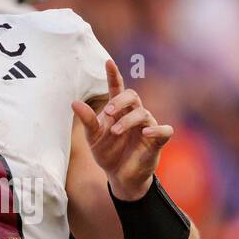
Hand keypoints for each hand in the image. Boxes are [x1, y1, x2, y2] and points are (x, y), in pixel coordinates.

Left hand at [72, 59, 172, 199]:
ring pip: (143, 113)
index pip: (117, 88)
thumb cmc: (107, 152)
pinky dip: (156, 130)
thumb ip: (87, 121)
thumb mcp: (93, 138)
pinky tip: (145, 133)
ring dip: (128, 121)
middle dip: (120, 101)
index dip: (114, 75)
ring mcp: (147, 126)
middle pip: (132, 96)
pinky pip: (164, 130)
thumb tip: (74, 103)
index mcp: (118, 110)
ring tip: (115, 132)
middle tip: (108, 113)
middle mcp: (134, 115)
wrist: (119, 176)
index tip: (108, 62)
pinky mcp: (157, 141)